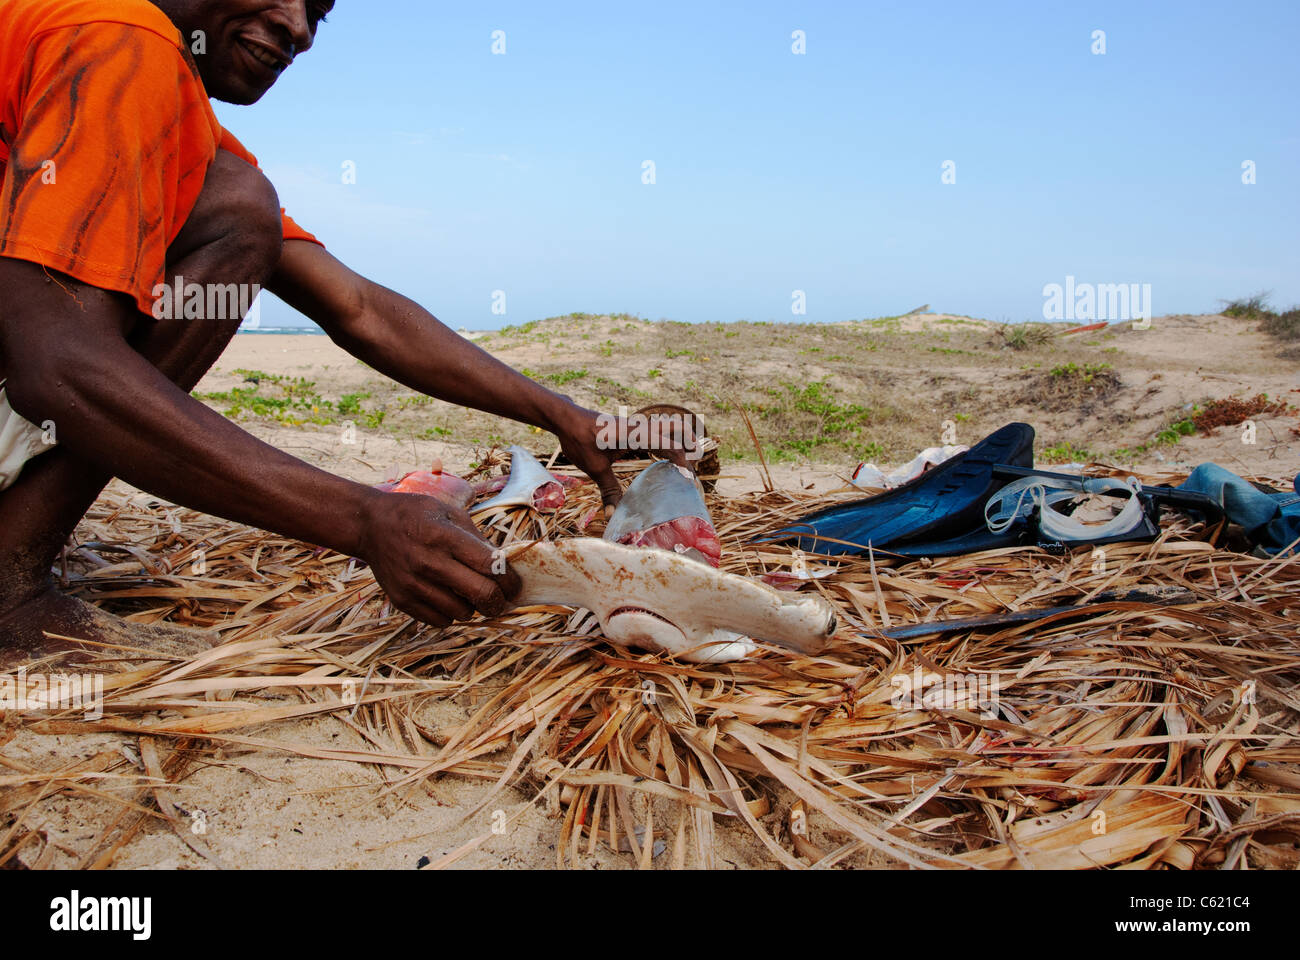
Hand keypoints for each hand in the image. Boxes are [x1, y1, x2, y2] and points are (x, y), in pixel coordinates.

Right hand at [357, 492, 520, 626]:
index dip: (510, 581)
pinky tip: (448, 598)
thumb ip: (477, 539)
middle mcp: (429, 563)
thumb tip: (505, 566)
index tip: (515, 586)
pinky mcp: (402, 600)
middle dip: (499, 602)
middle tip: (502, 600)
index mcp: (445, 537)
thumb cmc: (415, 515)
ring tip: (469, 594)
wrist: (369, 525)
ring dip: (473, 607)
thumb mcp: (449, 513)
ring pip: (462, 613)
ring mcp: (414, 584)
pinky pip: (440, 620)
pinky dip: (451, 614)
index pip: (490, 566)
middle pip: (481, 594)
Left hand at [550, 402, 697, 509]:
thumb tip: (612, 515)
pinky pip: (655, 431)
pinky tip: (665, 455)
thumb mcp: (594, 467)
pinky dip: (666, 441)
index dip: (681, 460)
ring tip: (687, 461)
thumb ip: (608, 489)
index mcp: (633, 434)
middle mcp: (639, 427)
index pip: (666, 444)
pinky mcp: (631, 428)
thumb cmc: (579, 440)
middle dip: (688, 444)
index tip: (688, 478)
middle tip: (695, 465)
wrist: (566, 418)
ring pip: (667, 427)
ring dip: (679, 440)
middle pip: (674, 428)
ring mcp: (636, 426)